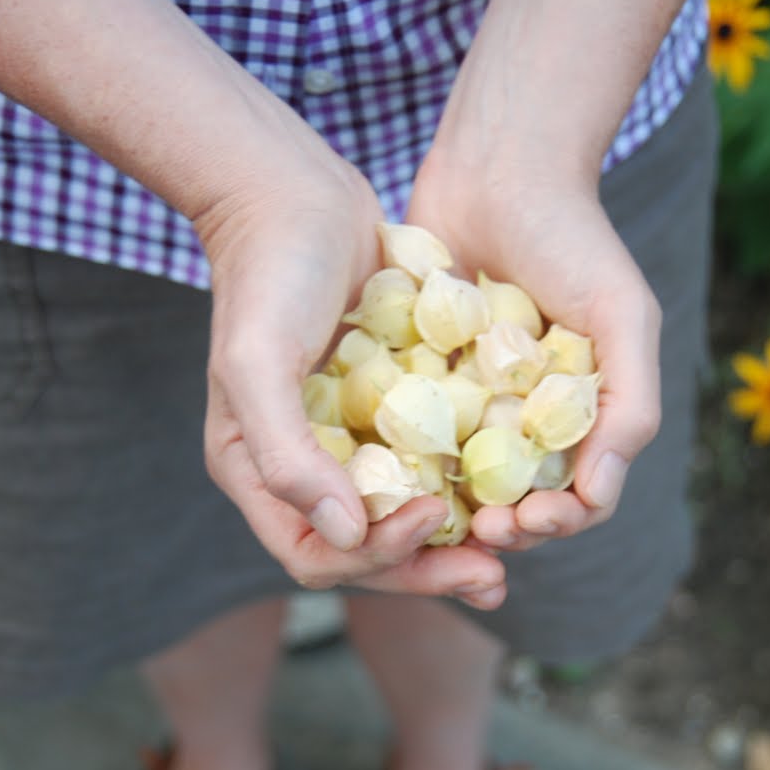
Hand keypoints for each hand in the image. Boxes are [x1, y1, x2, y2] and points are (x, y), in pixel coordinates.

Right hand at [198, 164, 507, 607]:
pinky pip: (429, 465)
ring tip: (512, 547)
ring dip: (455, 541)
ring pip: (403, 517)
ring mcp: (347, 440)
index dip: (378, 556)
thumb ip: (286, 456)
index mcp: (255, 471)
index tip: (432, 515)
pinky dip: (465, 485)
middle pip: (367, 550)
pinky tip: (513, 487)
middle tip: (495, 577)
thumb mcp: (257, 363)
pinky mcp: (388, 408)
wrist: (294, 191)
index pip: (316, 555)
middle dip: (430, 569)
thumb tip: (343, 533)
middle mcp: (301, 467)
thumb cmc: (267, 274)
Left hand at [405, 153, 661, 553]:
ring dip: (453, 509)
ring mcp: (474, 402)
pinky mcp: (421, 380)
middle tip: (479, 530)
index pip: (580, 497)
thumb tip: (601, 492)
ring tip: (436, 512)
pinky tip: (389, 476)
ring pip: (462, 483)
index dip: (558, 521)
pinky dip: (407, 462)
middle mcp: (530, 417)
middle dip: (505, 527)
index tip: (527, 521)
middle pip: (519, 502)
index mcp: (586, 413)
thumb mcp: (623, 314)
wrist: (498, 166)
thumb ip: (630, 402)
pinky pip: (412, 437)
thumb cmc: (573, 238)